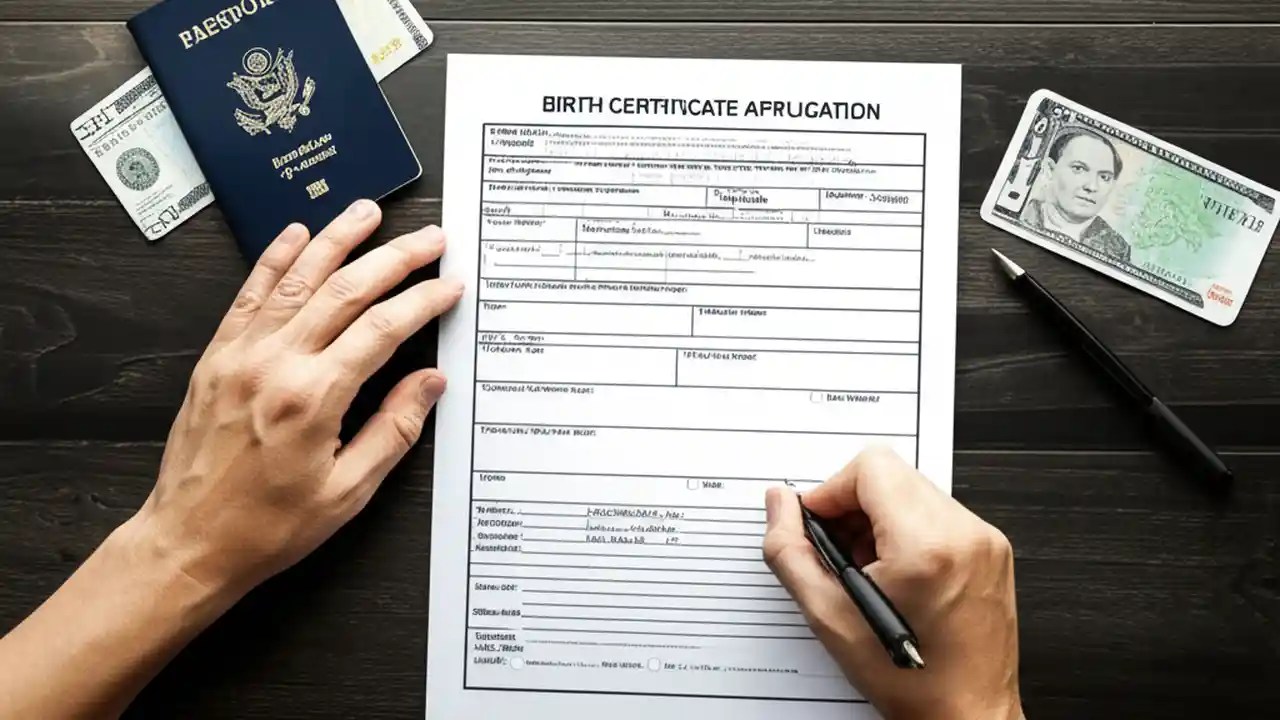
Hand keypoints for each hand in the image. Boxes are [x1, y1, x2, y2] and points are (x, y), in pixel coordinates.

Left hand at [135, 199, 461, 598]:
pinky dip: (274, 259)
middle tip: (429, 239)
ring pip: (297, 279)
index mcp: (313, 398)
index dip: (423, 301)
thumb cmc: (267, 527)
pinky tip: (296, 234)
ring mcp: (240, 355)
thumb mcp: (348, 491)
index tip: (449, 286)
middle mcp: (274, 365)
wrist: (190, 541)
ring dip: (336, 239)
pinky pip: (250, 294)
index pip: (382, 329)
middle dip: (394, 258)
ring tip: (368, 212)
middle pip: (346, 291)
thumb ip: (393, 429)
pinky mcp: (217, 357)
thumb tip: (430, 382)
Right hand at [762, 447, 1022, 719]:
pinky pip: (939, 513)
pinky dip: (908, 532)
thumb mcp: (830, 617)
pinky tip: (896, 575)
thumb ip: (791, 552)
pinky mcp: (993, 550)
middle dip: (854, 506)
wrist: (967, 716)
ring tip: (869, 570)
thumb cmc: (911, 681)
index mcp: (927, 545)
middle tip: (840, 552)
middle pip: (892, 475)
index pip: (870, 467)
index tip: (818, 523)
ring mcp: (985, 541)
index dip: (831, 491)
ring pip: (914, 490)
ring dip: (880, 518)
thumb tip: (780, 506)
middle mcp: (964, 534)